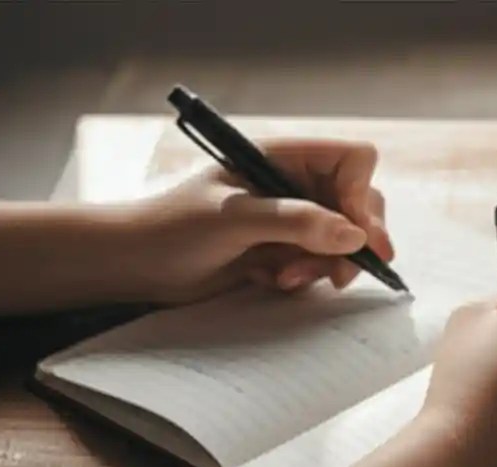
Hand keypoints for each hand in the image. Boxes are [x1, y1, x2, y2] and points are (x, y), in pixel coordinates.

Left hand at [124, 138, 393, 303]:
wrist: (135, 265)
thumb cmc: (172, 227)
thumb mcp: (234, 219)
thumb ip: (296, 223)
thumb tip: (356, 236)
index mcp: (283, 157)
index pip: (353, 160)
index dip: (361, 195)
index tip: (352, 233)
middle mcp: (295, 183)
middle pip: (360, 203)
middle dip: (352, 241)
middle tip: (342, 273)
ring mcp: (292, 218)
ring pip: (344, 239)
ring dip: (326, 264)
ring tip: (287, 277)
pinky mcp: (285, 249)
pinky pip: (322, 262)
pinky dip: (308, 276)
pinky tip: (274, 280)